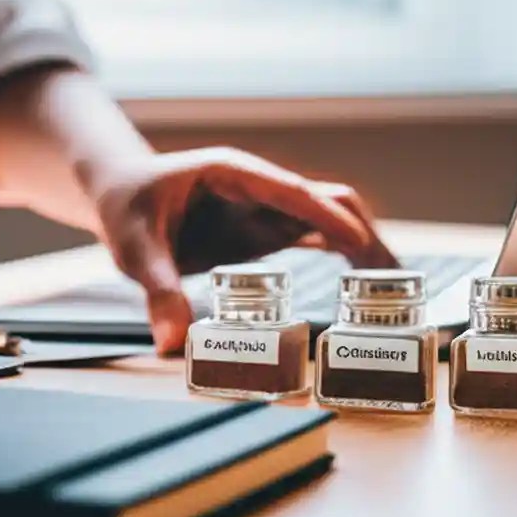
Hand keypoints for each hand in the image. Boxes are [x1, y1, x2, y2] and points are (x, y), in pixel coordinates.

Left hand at [83, 147, 399, 354]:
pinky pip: (315, 237)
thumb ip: (157, 289)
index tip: (360, 245)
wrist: (120, 192)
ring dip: (363, 248)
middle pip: (327, 202)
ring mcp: (267, 208)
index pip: (291, 192)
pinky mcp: (266, 230)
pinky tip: (367, 285)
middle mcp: (260, 187)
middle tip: (396, 278)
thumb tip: (172, 342)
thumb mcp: (133, 248)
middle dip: (364, 235)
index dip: (327, 218)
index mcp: (233, 173)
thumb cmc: (125, 207)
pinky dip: (343, 257)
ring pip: (331, 219)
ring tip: (396, 288)